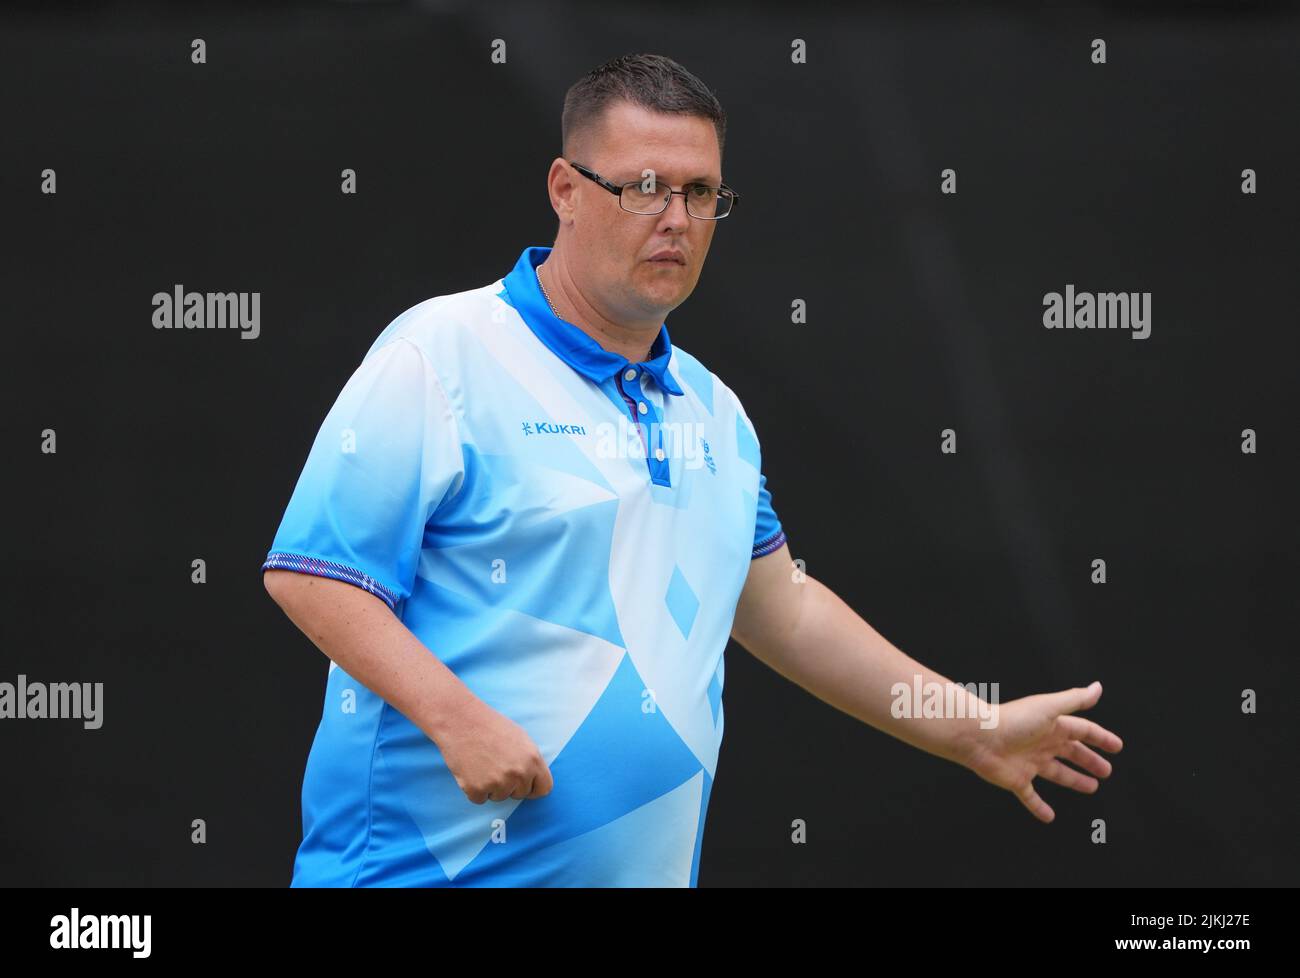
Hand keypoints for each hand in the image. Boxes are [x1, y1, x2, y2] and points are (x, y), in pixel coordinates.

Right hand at [434, 698, 553, 804]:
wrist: (461, 720)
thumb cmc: (490, 726)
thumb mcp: (521, 738)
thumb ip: (531, 761)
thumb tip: (535, 778)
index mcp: (533, 760)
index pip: (543, 789)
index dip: (533, 787)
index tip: (523, 783)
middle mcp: (518, 774)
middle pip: (519, 794)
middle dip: (509, 784)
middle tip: (495, 764)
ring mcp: (498, 783)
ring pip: (499, 797)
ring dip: (491, 786)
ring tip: (482, 763)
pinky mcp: (477, 789)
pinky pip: (479, 799)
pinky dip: (474, 789)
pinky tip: (470, 769)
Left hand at [963, 681, 1122, 822]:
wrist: (979, 737)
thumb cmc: (1014, 720)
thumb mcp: (1049, 708)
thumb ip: (1074, 700)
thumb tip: (1098, 687)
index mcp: (1052, 726)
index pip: (1082, 731)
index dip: (1100, 738)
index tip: (1117, 747)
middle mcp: (1042, 743)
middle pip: (1071, 752)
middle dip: (1089, 761)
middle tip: (1106, 771)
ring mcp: (1030, 762)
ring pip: (1057, 773)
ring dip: (1074, 780)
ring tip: (1092, 788)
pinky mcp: (1017, 779)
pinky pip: (1030, 797)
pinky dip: (1039, 807)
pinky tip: (1050, 817)